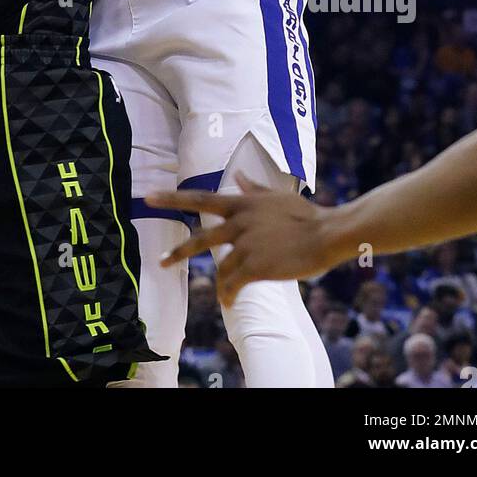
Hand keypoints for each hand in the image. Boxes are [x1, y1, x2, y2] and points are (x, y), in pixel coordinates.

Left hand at [147, 176, 343, 307]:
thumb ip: (253, 189)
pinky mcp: (256, 266)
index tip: (149, 197)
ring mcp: (246, 244)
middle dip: (178, 252)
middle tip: (160, 261)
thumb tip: (238, 176)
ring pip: (221, 268)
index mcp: (241, 203)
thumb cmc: (306, 215)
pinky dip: (229, 294)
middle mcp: (239, 222)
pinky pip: (234, 283)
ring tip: (222, 295)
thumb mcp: (277, 196)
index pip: (200, 198)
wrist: (327, 234)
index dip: (171, 198)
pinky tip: (229, 300)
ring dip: (219, 284)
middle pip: (200, 238)